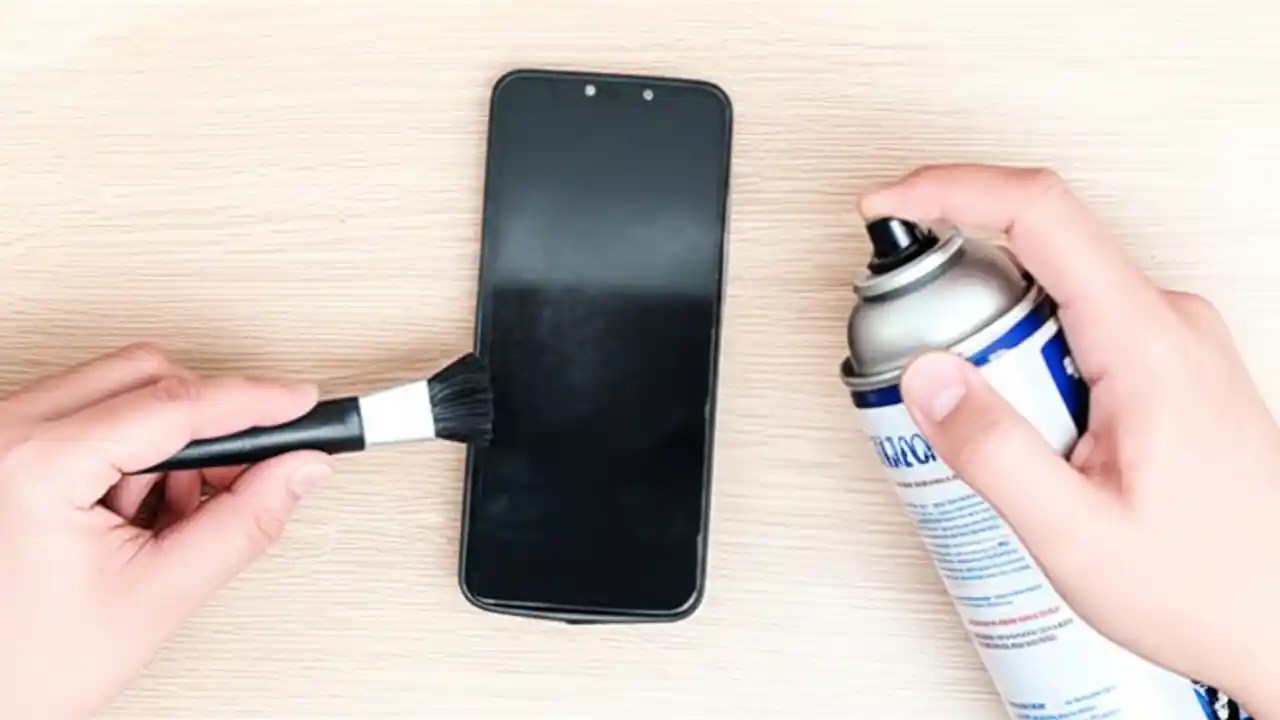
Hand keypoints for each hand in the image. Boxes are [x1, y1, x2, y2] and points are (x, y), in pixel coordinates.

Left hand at [0, 344, 328, 718]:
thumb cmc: (23, 663)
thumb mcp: (155, 598)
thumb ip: (243, 524)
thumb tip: (297, 471)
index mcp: (36, 466)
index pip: (174, 405)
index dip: (252, 402)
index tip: (302, 404)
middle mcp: (6, 433)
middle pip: (148, 376)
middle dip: (207, 427)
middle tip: (241, 478)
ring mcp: (0, 435)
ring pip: (120, 390)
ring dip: (165, 445)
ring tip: (160, 520)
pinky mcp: (5, 448)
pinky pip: (86, 413)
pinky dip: (128, 452)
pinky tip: (127, 510)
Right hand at [859, 165, 1279, 716]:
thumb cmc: (1208, 587)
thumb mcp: (1076, 534)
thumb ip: (993, 449)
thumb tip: (925, 374)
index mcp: (1148, 343)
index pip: (1040, 212)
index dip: (949, 190)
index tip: (887, 202)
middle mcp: (1168, 324)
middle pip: (1035, 252)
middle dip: (964, 308)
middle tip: (949, 394)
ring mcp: (1171, 342)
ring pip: (1051, 297)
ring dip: (1000, 351)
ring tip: (1018, 445)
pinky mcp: (1164, 366)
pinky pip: (1076, 330)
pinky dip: (1028, 367)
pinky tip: (1038, 443)